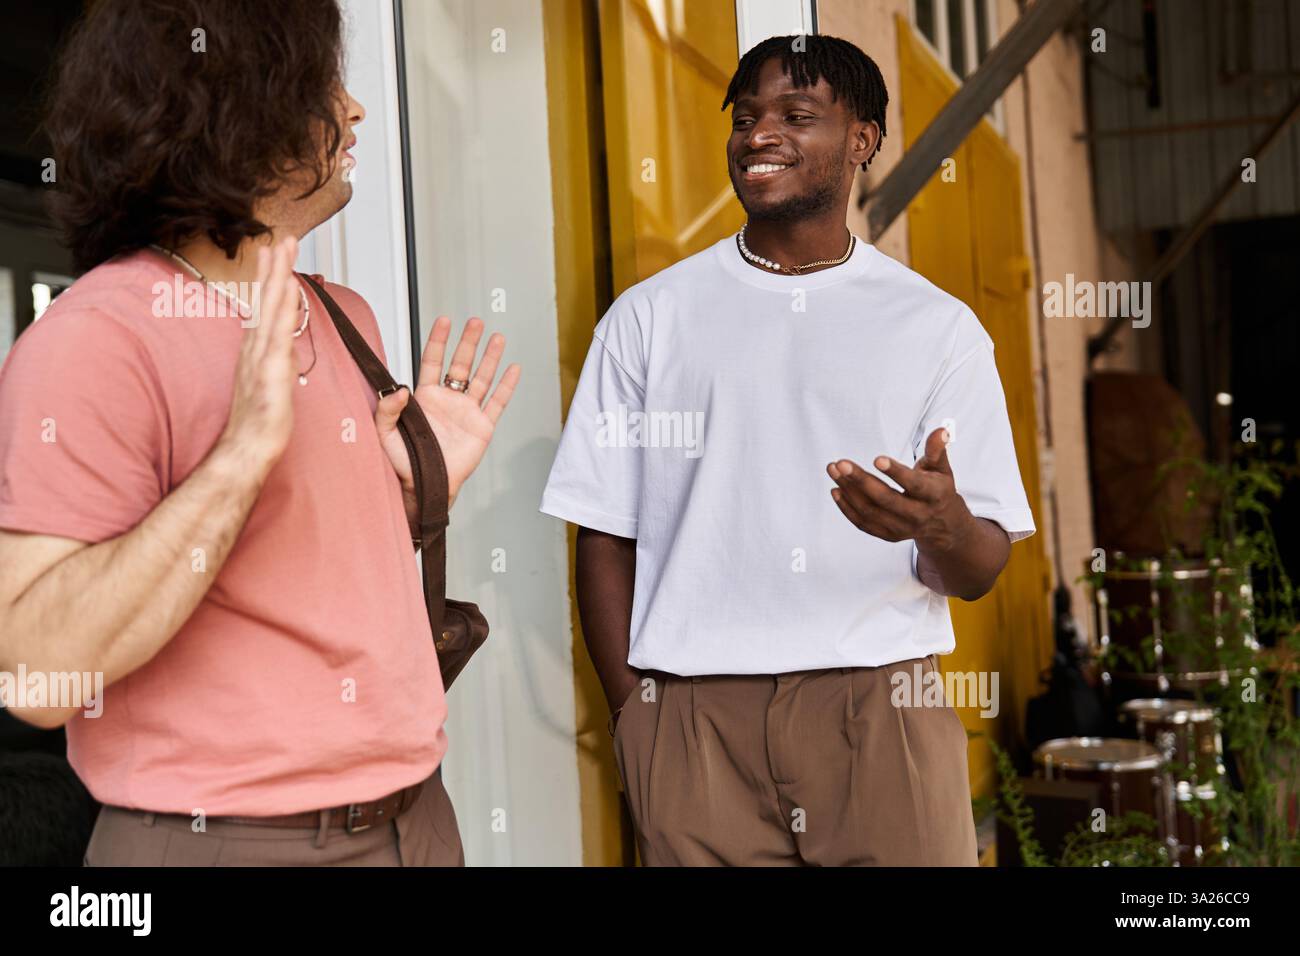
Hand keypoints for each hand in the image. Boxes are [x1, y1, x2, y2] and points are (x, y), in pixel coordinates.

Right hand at [217, 237, 301, 478]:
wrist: (247, 448)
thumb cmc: (258, 420)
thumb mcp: (272, 380)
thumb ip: (278, 356)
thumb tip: (286, 340)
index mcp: (256, 349)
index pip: (264, 306)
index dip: (269, 278)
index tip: (273, 251)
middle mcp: (255, 348)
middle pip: (266, 300)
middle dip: (274, 267)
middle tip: (282, 239)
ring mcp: (260, 359)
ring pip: (270, 310)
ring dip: (277, 279)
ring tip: (283, 251)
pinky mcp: (269, 373)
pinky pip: (278, 336)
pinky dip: (282, 312)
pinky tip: (288, 291)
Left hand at [375, 316, 519, 513]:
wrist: (427, 486)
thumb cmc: (404, 463)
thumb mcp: (385, 434)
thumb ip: (388, 410)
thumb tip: (401, 388)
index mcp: (424, 398)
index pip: (432, 362)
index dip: (438, 341)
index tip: (445, 321)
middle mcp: (448, 400)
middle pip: (460, 364)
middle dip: (468, 342)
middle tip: (475, 322)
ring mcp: (467, 412)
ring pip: (481, 378)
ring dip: (490, 358)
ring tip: (498, 337)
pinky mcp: (483, 426)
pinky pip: (498, 403)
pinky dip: (506, 386)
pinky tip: (513, 369)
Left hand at [827, 427, 974, 551]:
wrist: (942, 524)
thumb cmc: (938, 488)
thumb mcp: (941, 468)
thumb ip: (937, 450)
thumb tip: (940, 430)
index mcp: (933, 496)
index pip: (914, 485)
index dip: (896, 472)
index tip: (877, 459)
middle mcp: (918, 515)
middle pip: (886, 499)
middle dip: (861, 481)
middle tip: (842, 463)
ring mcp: (901, 528)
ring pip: (870, 511)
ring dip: (849, 490)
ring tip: (834, 470)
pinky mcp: (888, 535)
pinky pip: (863, 524)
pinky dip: (847, 508)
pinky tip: (836, 490)